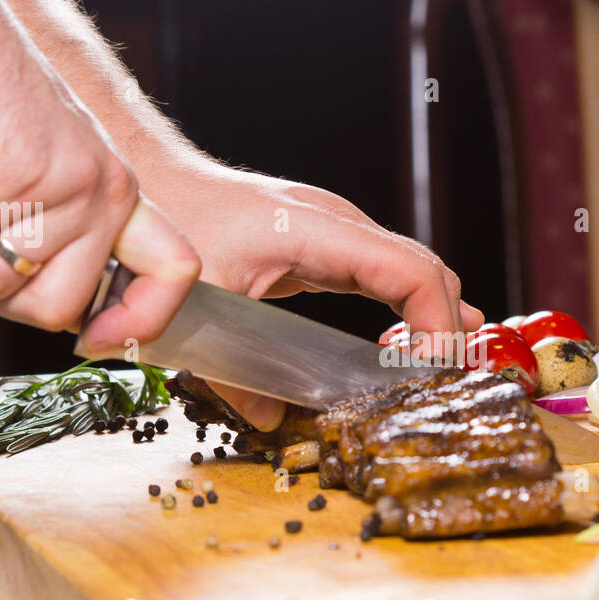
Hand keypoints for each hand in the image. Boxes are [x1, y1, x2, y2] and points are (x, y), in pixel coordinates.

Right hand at [0, 19, 198, 347]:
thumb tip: (39, 307)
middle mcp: (98, 193)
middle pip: (59, 306)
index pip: (172, 271)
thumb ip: (50, 236)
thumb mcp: (39, 173)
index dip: (142, 320)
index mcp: (116, 193)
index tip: (99, 342)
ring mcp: (57, 189)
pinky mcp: (3, 183)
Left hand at [135, 153, 482, 428]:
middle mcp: (339, 223)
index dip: (437, 321)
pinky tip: (420, 343)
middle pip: (425, 270)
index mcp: (317, 230)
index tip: (434, 371)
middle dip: (446, 328)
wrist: (151, 178)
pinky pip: (388, 274)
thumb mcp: (194, 304)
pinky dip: (410, 308)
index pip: (410, 271)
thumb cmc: (170, 223)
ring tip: (444, 373)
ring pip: (413, 270)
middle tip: (446, 387)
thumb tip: (269, 421)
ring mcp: (337, 230)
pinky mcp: (327, 244)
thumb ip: (229, 372)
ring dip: (434, 318)